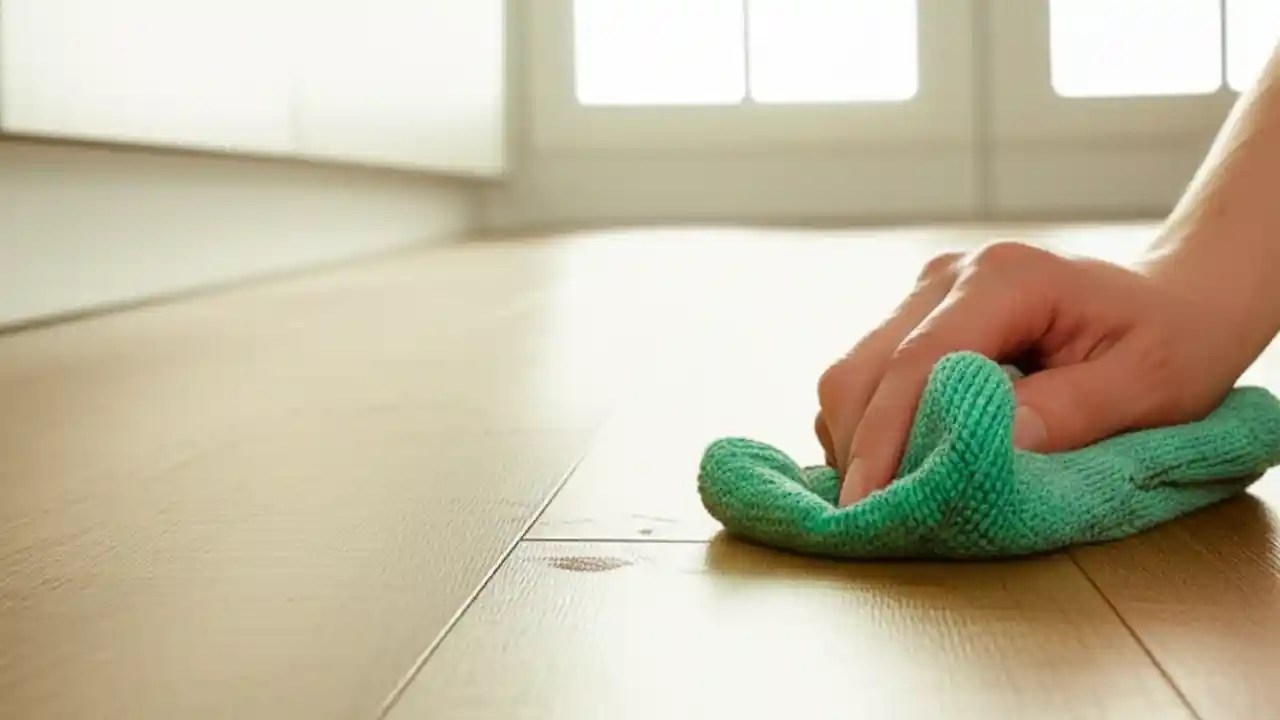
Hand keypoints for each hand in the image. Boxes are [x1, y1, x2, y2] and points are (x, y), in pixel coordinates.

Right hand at [815, 241, 1262, 506]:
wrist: (1174, 301)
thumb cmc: (1173, 341)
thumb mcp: (1149, 384)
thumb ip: (1070, 412)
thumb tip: (988, 447)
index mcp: (1005, 278)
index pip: (918, 362)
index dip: (885, 437)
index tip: (869, 504)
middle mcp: (950, 276)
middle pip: (864, 367)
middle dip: (860, 447)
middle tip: (877, 518)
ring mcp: (926, 295)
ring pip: (853, 373)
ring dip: (861, 441)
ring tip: (893, 497)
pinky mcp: (917, 320)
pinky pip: (869, 378)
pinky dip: (872, 428)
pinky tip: (905, 464)